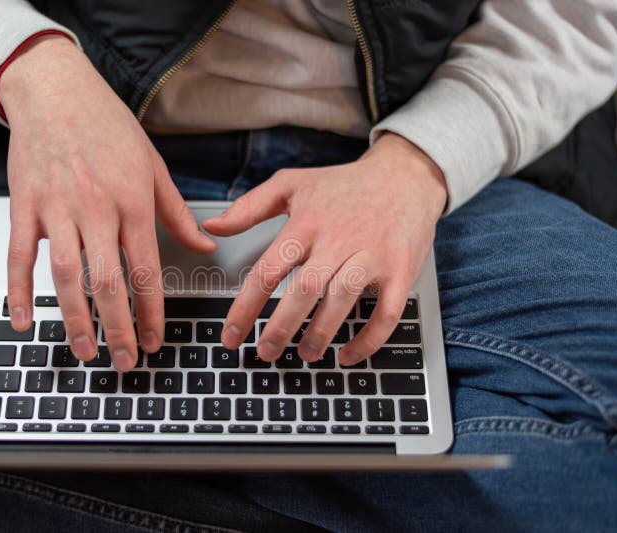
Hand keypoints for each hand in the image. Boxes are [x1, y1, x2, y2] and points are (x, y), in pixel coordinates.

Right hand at [0, 35, 214, 370]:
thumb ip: (177, 212)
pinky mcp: (24, 206)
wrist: (56, 91)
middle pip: (107, 282)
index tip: (155, 340)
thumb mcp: (153, 166)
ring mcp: (56, 208)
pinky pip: (19, 256)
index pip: (146, 268)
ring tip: (85, 350)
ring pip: (65, 276)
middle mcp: (95, 208)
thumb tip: (205, 246)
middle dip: (118, 328)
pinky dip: (18, 291)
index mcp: (132, 201)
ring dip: (74, 320)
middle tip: (125, 360)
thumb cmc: (109, 128)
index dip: (152, 311)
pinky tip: (22, 321)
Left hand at [203, 133, 446, 365]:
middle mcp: (338, 240)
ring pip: (342, 302)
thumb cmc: (344, 185)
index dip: (245, 308)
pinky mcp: (400, 270)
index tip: (230, 336)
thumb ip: (249, 207)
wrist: (405, 175)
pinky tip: (349, 354)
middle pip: (304, 290)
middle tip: (265, 352)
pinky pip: (386, 312)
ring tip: (304, 355)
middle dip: (280, 327)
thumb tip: (211, 228)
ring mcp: (371, 256)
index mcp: (307, 223)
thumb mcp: (292, 184)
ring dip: (321, 335)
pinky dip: (368, 339)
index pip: (268, 270)